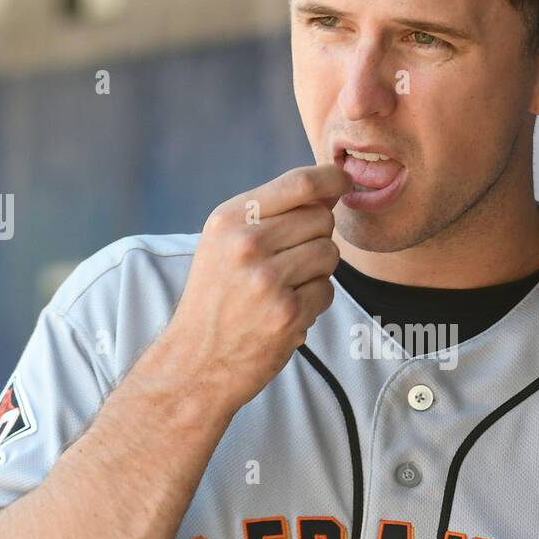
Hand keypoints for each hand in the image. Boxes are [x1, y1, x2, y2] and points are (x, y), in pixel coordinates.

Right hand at [162, 163, 352, 412]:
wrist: (195, 360)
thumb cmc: (216, 298)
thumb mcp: (225, 243)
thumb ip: (272, 213)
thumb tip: (331, 186)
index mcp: (230, 219)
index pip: (300, 182)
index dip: (332, 178)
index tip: (343, 181)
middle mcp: (247, 244)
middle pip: (321, 219)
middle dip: (315, 237)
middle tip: (286, 262)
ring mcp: (268, 280)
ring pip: (329, 254)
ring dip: (316, 272)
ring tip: (281, 289)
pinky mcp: (287, 313)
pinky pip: (327, 291)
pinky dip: (312, 303)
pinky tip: (283, 312)